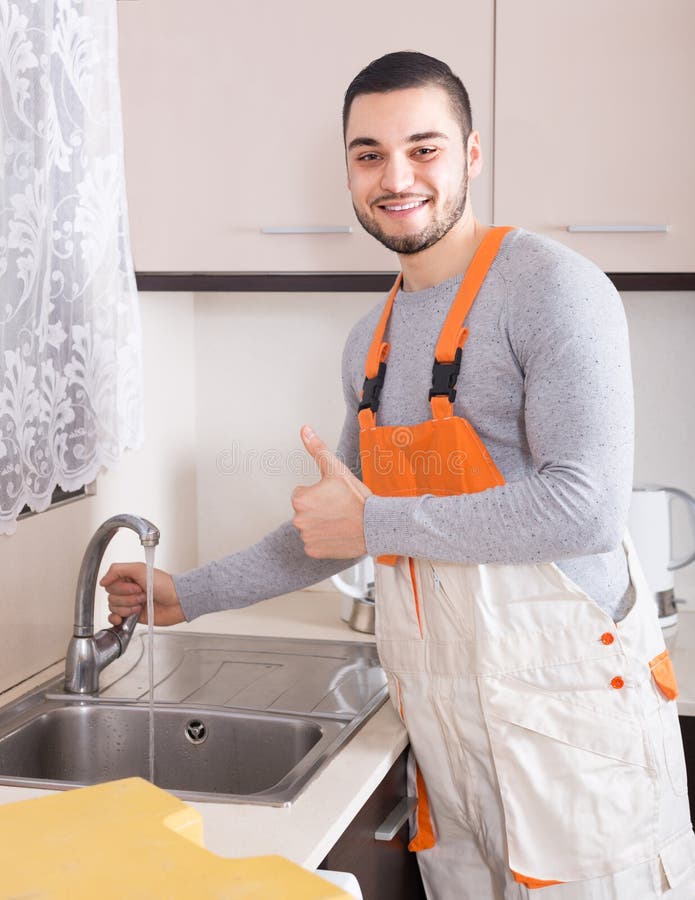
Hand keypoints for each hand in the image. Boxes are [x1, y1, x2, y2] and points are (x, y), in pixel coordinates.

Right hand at [99, 563, 184, 626]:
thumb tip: (102, 581)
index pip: (110, 584)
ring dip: (128, 607)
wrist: (177, 602)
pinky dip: (116, 618)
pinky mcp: (132, 615)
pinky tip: (122, 618)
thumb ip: (118, 570)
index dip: (122, 587)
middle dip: (127, 597)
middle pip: (111, 596)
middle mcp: (128, 590)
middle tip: (142, 595)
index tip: (136, 586)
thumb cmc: (164, 585)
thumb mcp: (141, 569)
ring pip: (113, 607)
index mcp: (128, 577)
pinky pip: (114, 618)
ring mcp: (130, 603)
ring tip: (142, 604)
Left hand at [291, 425, 370, 557]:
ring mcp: (307, 537)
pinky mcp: (314, 551)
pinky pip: (314, 543)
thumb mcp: (336, 469)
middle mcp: (299, 520)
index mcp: (300, 499)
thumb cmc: (357, 498)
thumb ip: (317, 449)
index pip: (302, 494)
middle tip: (338, 508)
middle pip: (305, 511)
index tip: (333, 496)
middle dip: (318, 509)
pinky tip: (338, 533)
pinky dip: (324, 540)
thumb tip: (304, 430)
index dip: (319, 494)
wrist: (375, 525)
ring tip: (340, 521)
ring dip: (321, 524)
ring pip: (310, 527)